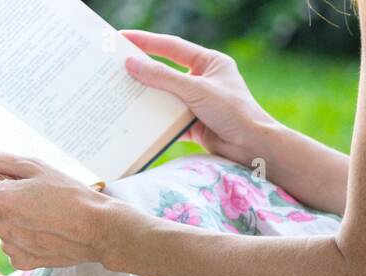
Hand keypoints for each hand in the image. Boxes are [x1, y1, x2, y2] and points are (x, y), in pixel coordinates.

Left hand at [0, 151, 117, 269]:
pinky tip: (45, 230)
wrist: (96, 230)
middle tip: (36, 193)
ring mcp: (7, 245)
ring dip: (16, 216)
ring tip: (46, 214)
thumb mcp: (34, 166)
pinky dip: (25, 235)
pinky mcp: (19, 261)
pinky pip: (13, 242)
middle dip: (6, 195)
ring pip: (2, 224)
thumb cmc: (68, 193)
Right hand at [122, 30, 277, 168]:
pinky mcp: (192, 124)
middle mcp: (202, 80)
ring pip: (164, 97)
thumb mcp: (195, 90)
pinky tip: (134, 121)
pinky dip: (153, 122)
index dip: (145, 41)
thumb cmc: (232, 111)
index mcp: (208, 62)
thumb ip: (162, 78)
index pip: (171, 47)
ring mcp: (196, 103)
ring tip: (119, 95)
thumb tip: (132, 64)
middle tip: (114, 67)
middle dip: (141, 71)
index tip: (122, 38)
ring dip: (145, 98)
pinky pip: (167, 119)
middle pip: (165, 72)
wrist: (251, 147)